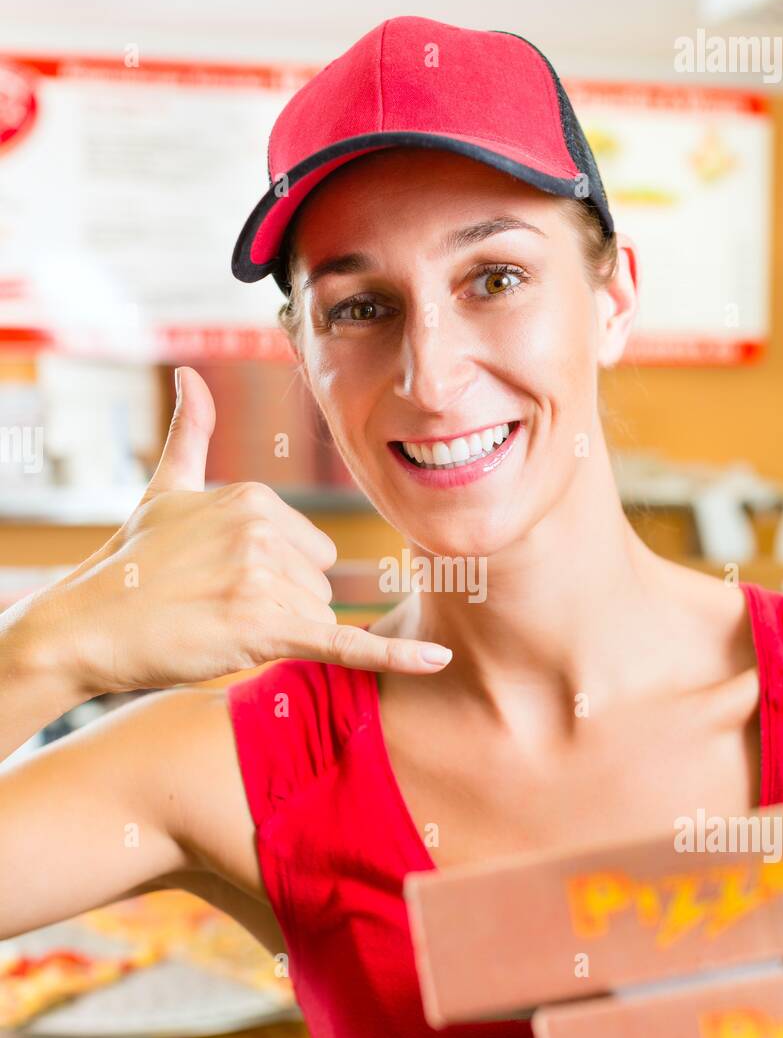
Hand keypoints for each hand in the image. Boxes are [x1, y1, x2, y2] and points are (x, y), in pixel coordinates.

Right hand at [28, 367, 452, 693]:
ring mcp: (268, 580)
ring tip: (216, 624)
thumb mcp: (166, 490)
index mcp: (257, 497)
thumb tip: (188, 377)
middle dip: (278, 606)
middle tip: (216, 606)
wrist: (89, 624)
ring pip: (316, 619)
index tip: (222, 579)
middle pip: (318, 584)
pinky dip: (394, 657)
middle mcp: (267, 531)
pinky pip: (346, 643)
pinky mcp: (268, 629)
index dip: (275, 576)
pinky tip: (438, 661)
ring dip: (275, 633)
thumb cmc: (131, 562)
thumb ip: (192, 435)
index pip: (313, 549)